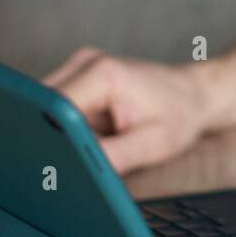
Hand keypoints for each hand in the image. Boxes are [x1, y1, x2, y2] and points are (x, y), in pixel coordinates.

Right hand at [43, 47, 214, 173]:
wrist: (194, 95)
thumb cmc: (179, 115)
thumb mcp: (151, 146)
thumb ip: (110, 158)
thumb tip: (74, 173)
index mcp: (103, 74)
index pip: (51, 106)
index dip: (40, 134)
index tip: (42, 160)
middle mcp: (85, 63)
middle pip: (41, 106)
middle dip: (45, 136)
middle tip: (61, 166)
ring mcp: (80, 68)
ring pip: (45, 109)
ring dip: (58, 133)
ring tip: (93, 146)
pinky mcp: (80, 79)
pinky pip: (58, 109)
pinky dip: (67, 129)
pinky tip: (95, 137)